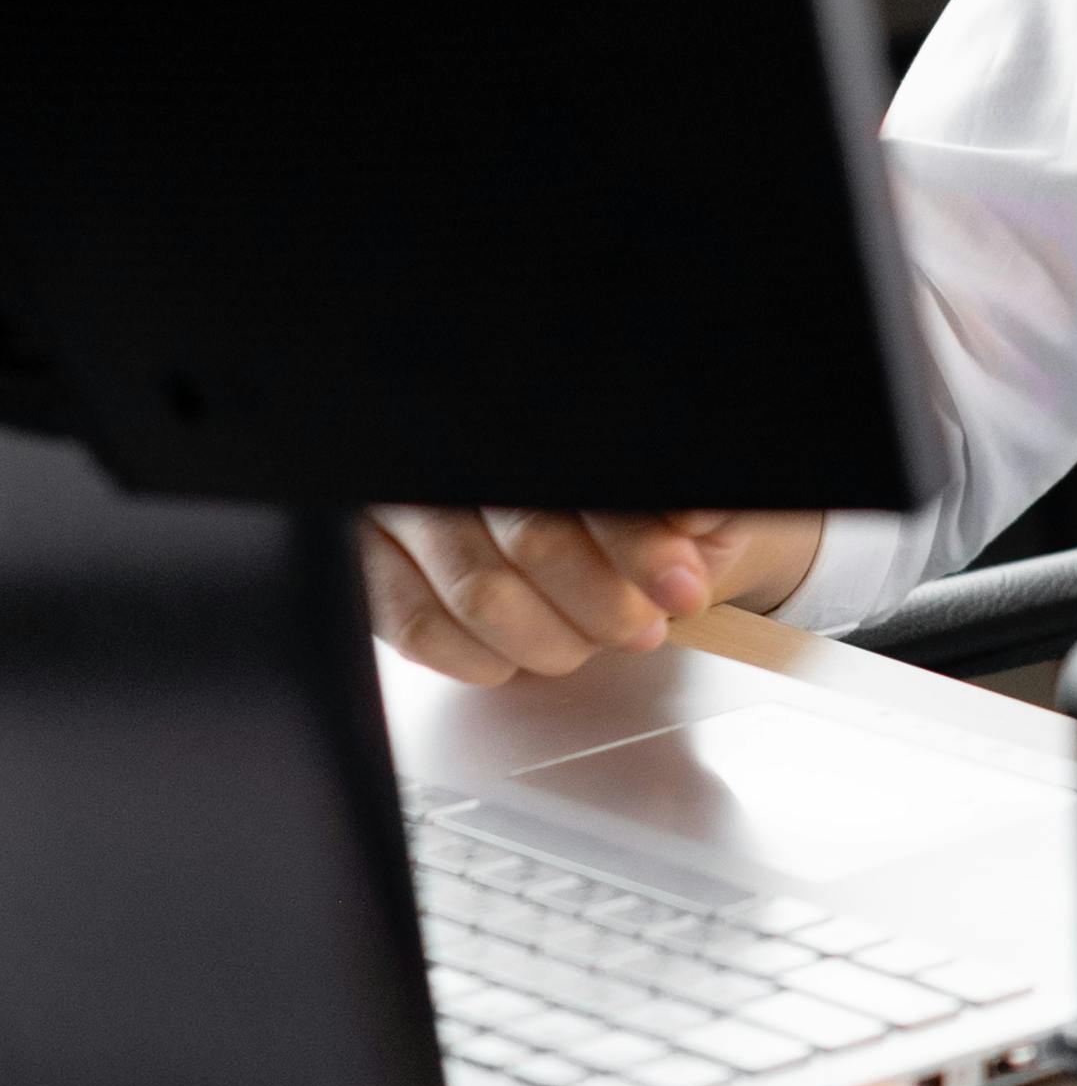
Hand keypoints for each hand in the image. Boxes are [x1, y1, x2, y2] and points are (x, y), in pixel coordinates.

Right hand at [361, 505, 827, 687]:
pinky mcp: (366, 559)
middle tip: (640, 629)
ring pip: (480, 593)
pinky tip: (515, 656)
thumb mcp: (681, 500)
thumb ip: (700, 502)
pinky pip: (417, 628)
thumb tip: (698, 514)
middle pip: (533, 540)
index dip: (639, 548)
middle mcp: (464, 459)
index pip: (589, 490)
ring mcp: (405, 505)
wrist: (598, 541)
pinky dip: (481, 659)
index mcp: (541, 427)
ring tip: (584, 644)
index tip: (681, 590)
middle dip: (603, 605)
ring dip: (550, 640)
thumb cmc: (632, 513)